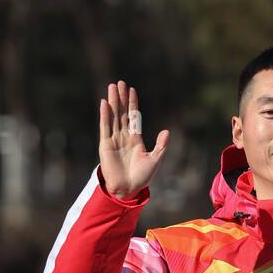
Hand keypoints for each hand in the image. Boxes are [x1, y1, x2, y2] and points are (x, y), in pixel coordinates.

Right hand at [99, 80, 169, 198]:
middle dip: (121, 98)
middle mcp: (123, 136)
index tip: (132, 90)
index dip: (132, 103)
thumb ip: (161, 146)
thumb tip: (167, 132)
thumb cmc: (142, 177)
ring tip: (111, 87)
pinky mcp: (106, 145)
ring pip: (113, 116)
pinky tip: (105, 103)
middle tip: (120, 83)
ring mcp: (114, 139)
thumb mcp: (155, 160)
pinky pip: (105, 127)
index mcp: (135, 139)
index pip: (133, 117)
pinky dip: (105, 115)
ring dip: (112, 102)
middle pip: (121, 113)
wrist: (128, 189)